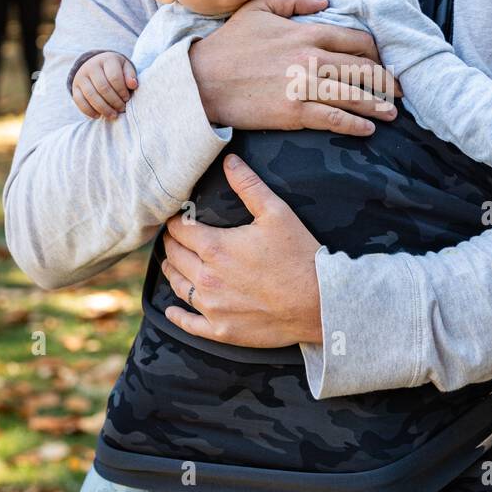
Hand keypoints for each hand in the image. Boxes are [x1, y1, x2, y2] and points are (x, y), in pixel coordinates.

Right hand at [71, 52, 137, 118]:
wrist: (95, 65)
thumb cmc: (115, 69)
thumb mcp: (125, 67)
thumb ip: (130, 75)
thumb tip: (133, 85)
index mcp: (107, 59)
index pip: (114, 77)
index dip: (122, 91)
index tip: (127, 98)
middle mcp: (91, 66)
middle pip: (103, 88)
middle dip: (114, 101)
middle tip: (122, 109)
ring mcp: (81, 76)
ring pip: (91, 95)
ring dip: (104, 108)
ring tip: (113, 115)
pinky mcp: (74, 87)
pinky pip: (79, 101)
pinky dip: (89, 111)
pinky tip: (98, 116)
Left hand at [161, 154, 323, 346]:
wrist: (319, 303)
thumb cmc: (300, 255)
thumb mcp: (276, 213)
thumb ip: (249, 185)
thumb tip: (229, 160)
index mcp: (215, 247)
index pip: (179, 229)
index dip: (176, 219)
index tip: (178, 216)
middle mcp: (206, 278)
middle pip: (174, 255)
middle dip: (172, 242)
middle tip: (176, 236)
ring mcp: (211, 307)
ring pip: (177, 285)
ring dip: (172, 270)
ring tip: (174, 262)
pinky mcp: (220, 330)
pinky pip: (187, 323)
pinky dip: (177, 314)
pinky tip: (173, 309)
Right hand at [188, 0, 400, 134]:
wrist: (202, 81)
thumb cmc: (229, 45)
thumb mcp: (258, 9)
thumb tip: (323, 0)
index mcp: (305, 32)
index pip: (355, 40)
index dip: (375, 52)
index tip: (383, 61)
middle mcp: (311, 58)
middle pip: (361, 68)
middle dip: (385, 80)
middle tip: (399, 90)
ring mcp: (304, 86)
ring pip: (353, 94)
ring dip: (378, 104)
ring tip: (392, 113)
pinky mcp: (294, 112)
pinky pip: (333, 118)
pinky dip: (355, 124)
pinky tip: (368, 129)